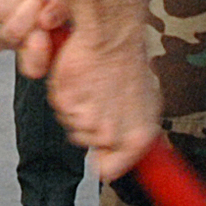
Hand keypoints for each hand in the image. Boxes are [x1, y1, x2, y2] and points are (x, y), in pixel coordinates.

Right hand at [47, 28, 163, 178]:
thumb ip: (134, 132)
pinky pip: (60, 107)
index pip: (111, 170)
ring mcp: (87, 120)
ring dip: (78, 106)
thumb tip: (123, 155)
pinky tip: (81, 79)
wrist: (112, 35)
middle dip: (90, 122)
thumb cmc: (129, 63)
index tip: (101, 158)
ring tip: (93, 86)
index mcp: (137, 138)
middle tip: (101, 98)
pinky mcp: (67, 104)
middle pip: (86, 143)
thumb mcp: (146, 102)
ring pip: (72, 125)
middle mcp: (113, 134)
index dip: (104, 162)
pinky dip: (65, 92)